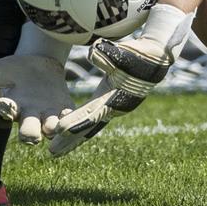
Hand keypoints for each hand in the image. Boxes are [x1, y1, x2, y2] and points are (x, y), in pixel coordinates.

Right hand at [0, 53, 74, 144]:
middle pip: (29, 133)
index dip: (5, 109)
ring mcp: (49, 115)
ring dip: (53, 129)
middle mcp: (30, 117)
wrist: (37, 65)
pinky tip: (72, 118)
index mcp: (11, 107)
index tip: (3, 103)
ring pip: (51, 129)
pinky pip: (70, 119)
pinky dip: (72, 121)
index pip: (6, 111)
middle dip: (30, 134)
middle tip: (32, 135)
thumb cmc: (11, 72)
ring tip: (54, 127)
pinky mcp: (65, 109)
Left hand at [48, 4, 188, 157]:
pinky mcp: (111, 105)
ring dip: (74, 139)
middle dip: (70, 140)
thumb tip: (93, 52)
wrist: (154, 58)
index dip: (74, 121)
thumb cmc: (138, 54)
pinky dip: (82, 129)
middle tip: (51, 153)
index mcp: (114, 98)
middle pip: (88, 127)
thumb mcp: (123, 53)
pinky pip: (93, 121)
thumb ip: (107, 54)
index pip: (91, 113)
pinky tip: (71, 136)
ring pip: (90, 127)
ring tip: (56, 150)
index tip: (58, 130)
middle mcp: (113, 108)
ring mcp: (113, 108)